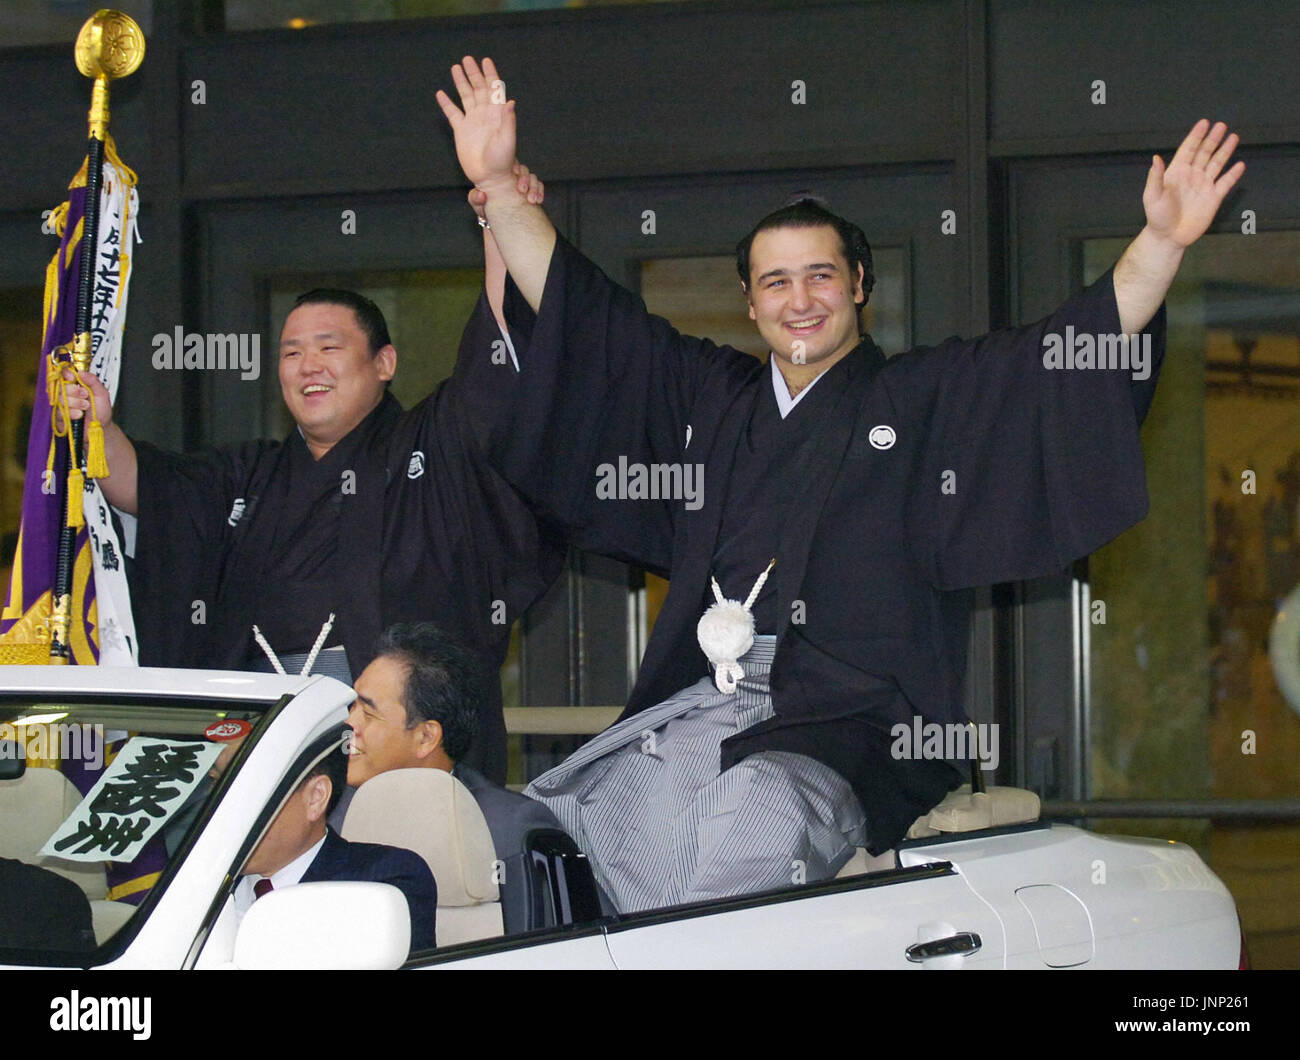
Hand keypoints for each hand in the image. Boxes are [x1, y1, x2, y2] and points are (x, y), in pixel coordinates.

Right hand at [55, 369, 112, 432]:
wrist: (101, 428)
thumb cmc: (100, 410)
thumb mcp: (101, 394)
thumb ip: (93, 382)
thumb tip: (82, 372)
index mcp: (74, 386)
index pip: (63, 375)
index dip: (65, 374)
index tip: (72, 377)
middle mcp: (66, 395)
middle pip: (59, 387)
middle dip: (73, 390)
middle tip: (85, 394)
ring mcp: (61, 406)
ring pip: (60, 400)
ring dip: (75, 402)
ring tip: (86, 406)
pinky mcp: (59, 418)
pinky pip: (59, 413)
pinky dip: (71, 413)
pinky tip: (80, 415)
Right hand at [437, 56, 517, 191]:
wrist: (490, 177)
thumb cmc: (503, 161)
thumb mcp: (508, 140)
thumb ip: (508, 120)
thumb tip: (510, 101)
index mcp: (497, 114)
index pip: (494, 89)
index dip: (490, 74)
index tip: (485, 60)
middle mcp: (484, 114)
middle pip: (478, 88)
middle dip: (473, 73)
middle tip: (468, 59)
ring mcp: (472, 121)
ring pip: (465, 96)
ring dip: (461, 82)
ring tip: (455, 67)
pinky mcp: (461, 131)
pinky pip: (452, 113)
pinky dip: (446, 104)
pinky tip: (441, 94)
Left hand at [467, 161, 543, 219]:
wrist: (497, 223)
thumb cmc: (485, 209)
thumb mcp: (478, 204)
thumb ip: (475, 198)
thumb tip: (482, 195)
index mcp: (500, 173)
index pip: (510, 163)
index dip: (514, 167)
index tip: (514, 173)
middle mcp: (513, 176)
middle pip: (524, 170)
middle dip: (525, 179)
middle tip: (521, 190)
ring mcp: (524, 184)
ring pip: (533, 178)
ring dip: (534, 187)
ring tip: (531, 200)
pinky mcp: (531, 193)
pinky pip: (539, 187)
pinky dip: (540, 192)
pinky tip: (538, 201)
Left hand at [1143, 119, 1244, 247]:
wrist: (1168, 237)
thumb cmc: (1157, 217)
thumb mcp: (1152, 196)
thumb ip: (1155, 177)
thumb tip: (1156, 158)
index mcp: (1177, 173)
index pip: (1188, 150)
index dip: (1196, 136)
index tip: (1204, 123)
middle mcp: (1192, 176)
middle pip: (1204, 153)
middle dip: (1212, 139)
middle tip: (1221, 125)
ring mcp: (1203, 186)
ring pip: (1216, 164)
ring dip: (1225, 151)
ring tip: (1233, 137)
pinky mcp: (1213, 198)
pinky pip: (1225, 183)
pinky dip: (1233, 174)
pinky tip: (1239, 165)